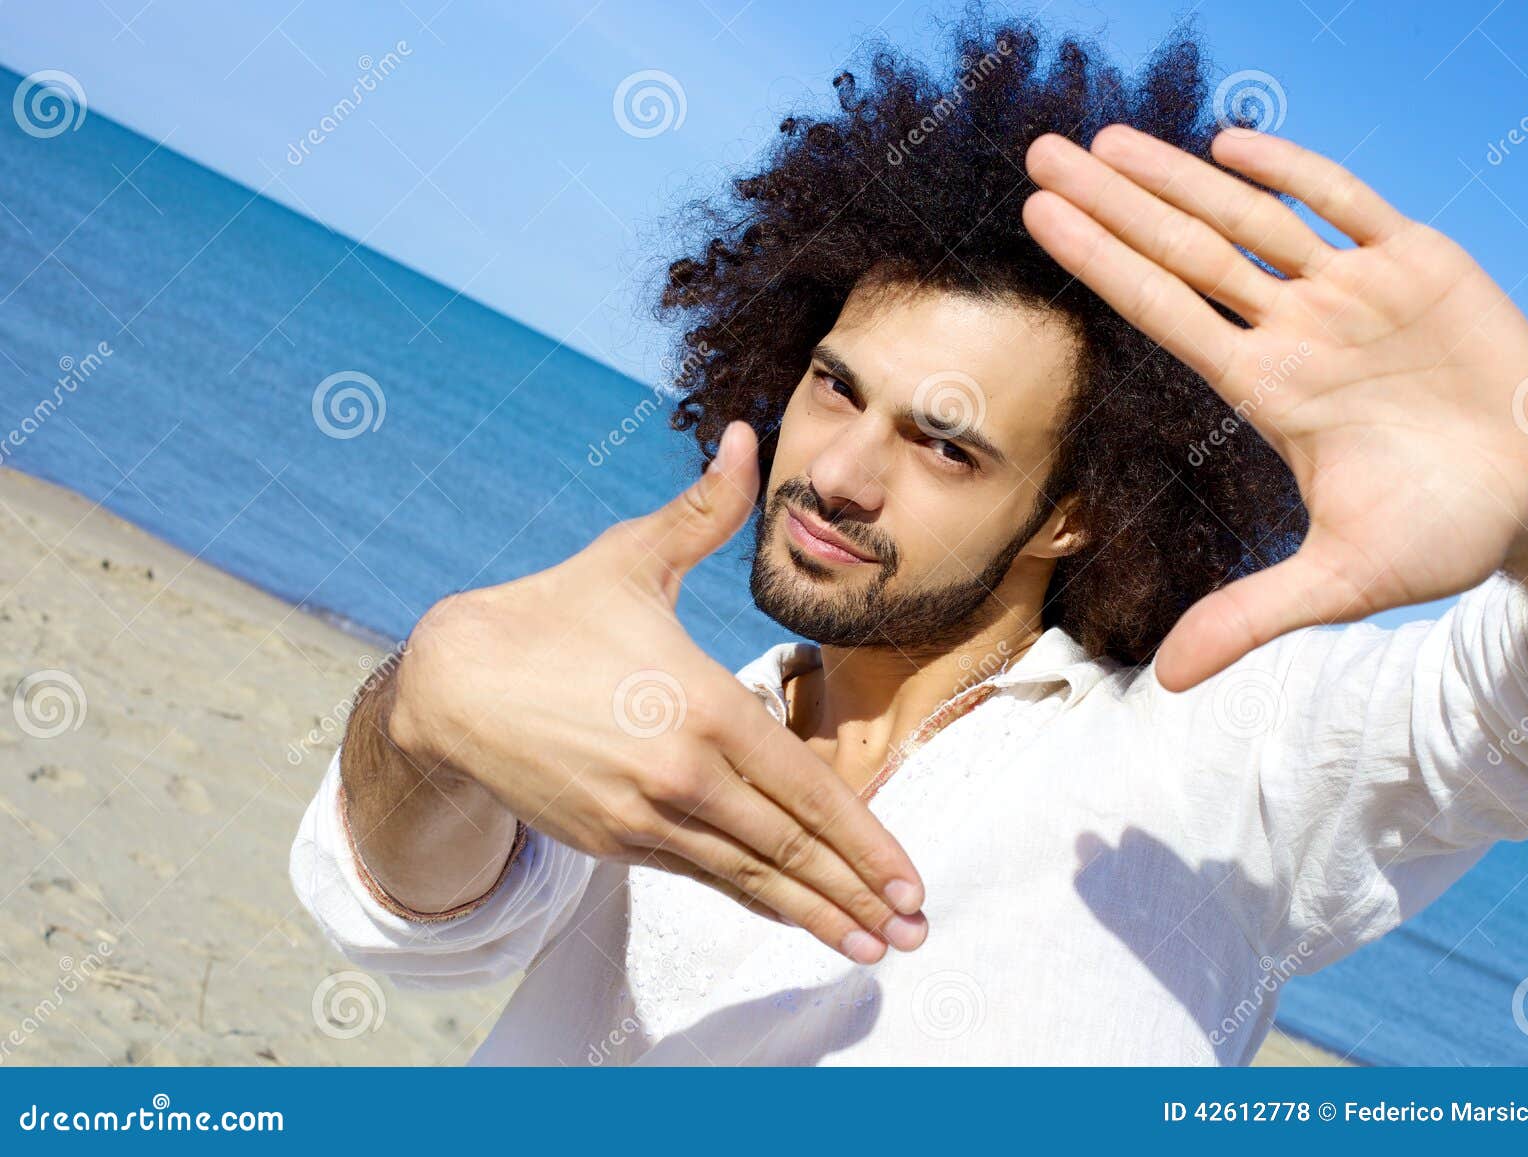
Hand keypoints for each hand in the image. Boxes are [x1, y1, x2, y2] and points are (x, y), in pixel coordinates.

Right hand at [388, 421, 926, 962]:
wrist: (449, 683)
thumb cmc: (550, 613)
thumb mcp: (630, 557)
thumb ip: (704, 510)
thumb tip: (746, 436)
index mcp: (702, 703)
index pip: (807, 786)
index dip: (865, 838)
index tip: (910, 877)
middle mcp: (682, 773)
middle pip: (790, 845)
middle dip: (858, 892)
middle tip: (914, 931)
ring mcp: (645, 817)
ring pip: (750, 876)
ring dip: (814, 916)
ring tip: (869, 947)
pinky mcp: (613, 842)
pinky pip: (702, 879)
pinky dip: (753, 900)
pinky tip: (789, 917)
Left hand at [1023, 124, 1527, 690]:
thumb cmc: (1440, 537)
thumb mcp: (1342, 583)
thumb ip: (1253, 617)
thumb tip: (1169, 682)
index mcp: (1269, 391)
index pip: (1164, 312)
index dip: (1102, 265)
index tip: (1038, 220)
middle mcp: (1296, 332)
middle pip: (1186, 254)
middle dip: (1114, 205)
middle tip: (1039, 154)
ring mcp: (1354, 294)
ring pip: (1252, 219)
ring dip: (1180, 179)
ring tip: (1108, 139)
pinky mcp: (1423, 266)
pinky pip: (1351, 205)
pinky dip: (1297, 175)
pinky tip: (1232, 145)